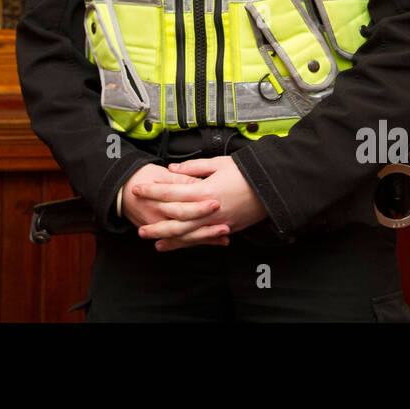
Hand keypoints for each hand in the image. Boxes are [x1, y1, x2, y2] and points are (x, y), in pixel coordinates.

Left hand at [132, 156, 268, 252]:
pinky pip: (201, 239)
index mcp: (204, 190)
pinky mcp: (225, 229)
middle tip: (139, 226)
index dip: (152, 191)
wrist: (272, 188)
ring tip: (152, 239)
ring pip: (186, 235)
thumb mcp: (218, 163)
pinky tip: (174, 245)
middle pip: (175, 220)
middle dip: (155, 223)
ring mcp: (216, 222)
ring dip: (167, 238)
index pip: (171, 192)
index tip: (138, 189)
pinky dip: (186, 243)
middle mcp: (208, 210)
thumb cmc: (246, 172)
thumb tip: (172, 169)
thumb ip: (192, 167)